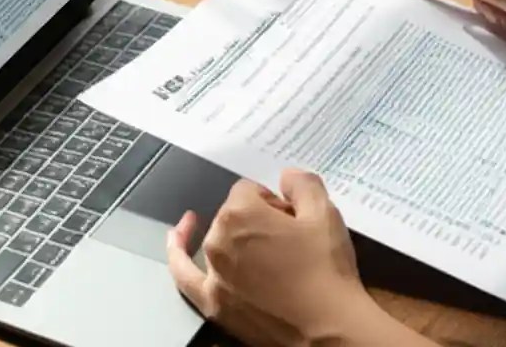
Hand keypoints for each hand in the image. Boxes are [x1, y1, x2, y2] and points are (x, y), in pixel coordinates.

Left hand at [166, 169, 399, 346]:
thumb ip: (302, 184)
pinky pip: (183, 274)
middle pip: (234, 214)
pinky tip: (176, 237)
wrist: (328, 329)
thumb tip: (286, 176)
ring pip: (218, 239)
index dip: (275, 201)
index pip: (251, 190)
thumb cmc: (326, 270)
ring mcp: (212, 273)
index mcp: (241, 213)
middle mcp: (218, 239)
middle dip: (259, 219)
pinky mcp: (213, 303)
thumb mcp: (325, 214)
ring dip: (236, 237)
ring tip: (264, 246)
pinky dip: (177, 253)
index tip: (295, 218)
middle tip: (291, 239)